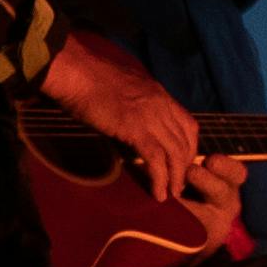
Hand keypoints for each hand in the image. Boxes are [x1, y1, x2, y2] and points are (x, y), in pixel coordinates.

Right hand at [45, 28, 222, 204]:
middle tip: (179, 184)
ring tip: (172, 194)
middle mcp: (161, 104)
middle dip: (185, 165)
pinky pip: (156, 159)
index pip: (188, 123)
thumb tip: (133, 123)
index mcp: (159, 94)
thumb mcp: (124, 89)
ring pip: (175, 152)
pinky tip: (158, 192)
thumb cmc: (89, 79)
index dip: (189, 147)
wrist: (76, 72)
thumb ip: (136, 105)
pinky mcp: (136, 129)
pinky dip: (160, 179)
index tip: (182, 163)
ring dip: (176, 177)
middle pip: (186, 140)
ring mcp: (151, 116)